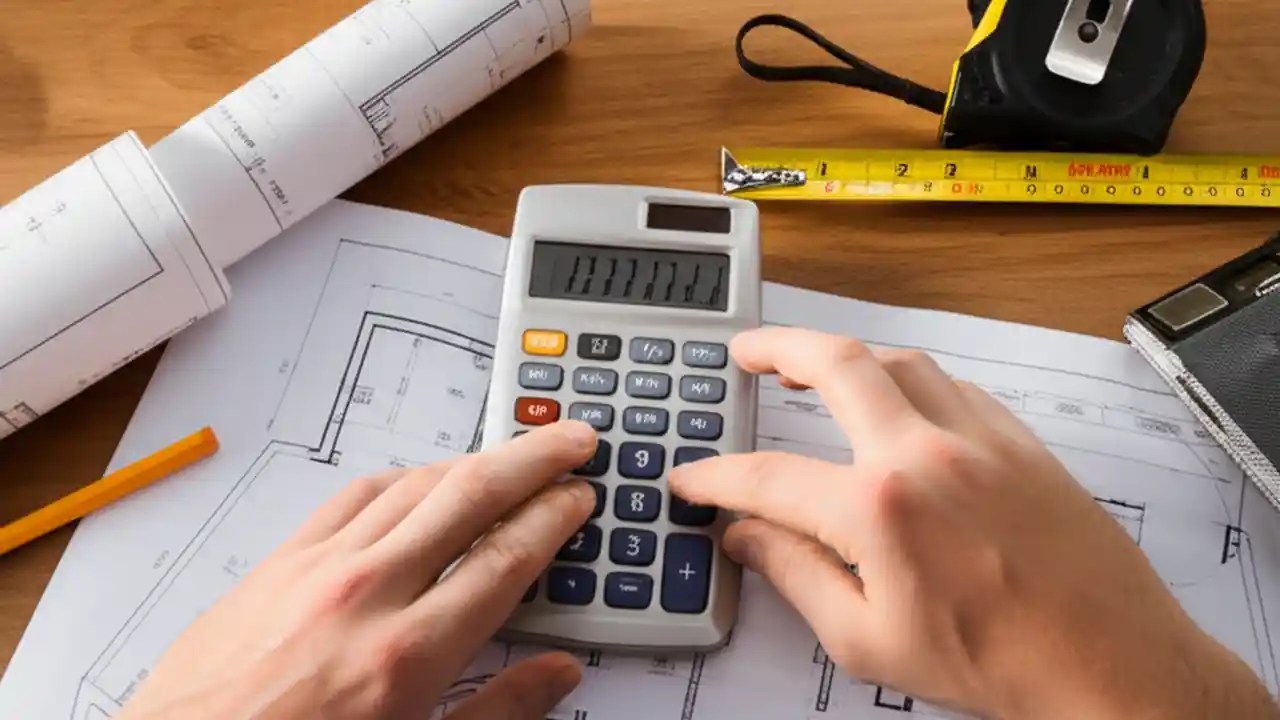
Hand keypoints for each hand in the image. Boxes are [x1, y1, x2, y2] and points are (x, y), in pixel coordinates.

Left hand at [117, 421, 599, 719]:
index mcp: (408, 654)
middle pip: (470, 496)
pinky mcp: (277, 562)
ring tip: (512, 454)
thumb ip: (498, 712)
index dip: (554, 516)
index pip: (506, 556)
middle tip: (573, 439)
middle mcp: (365, 594)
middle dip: (532, 459)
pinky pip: (352, 496)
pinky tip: (422, 478)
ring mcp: (316, 569)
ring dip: (472, 461)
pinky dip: (401, 478)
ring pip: (413, 484)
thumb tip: (556, 675)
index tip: (579, 495)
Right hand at [669, 328, 1277, 719]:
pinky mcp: (1021, 441)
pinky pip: (955, 385)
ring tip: (816, 369)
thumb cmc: (997, 662)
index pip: (768, 476)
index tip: (693, 477)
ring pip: (900, 361)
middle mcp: (927, 454)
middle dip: (779, 347)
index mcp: (879, 509)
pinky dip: (912, 382)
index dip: (716, 476)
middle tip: (748, 351)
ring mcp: (981, 438)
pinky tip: (899, 403)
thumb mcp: (867, 641)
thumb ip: (796, 575)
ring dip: (848, 357)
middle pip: (836, 364)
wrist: (1110, 664)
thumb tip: (748, 537)